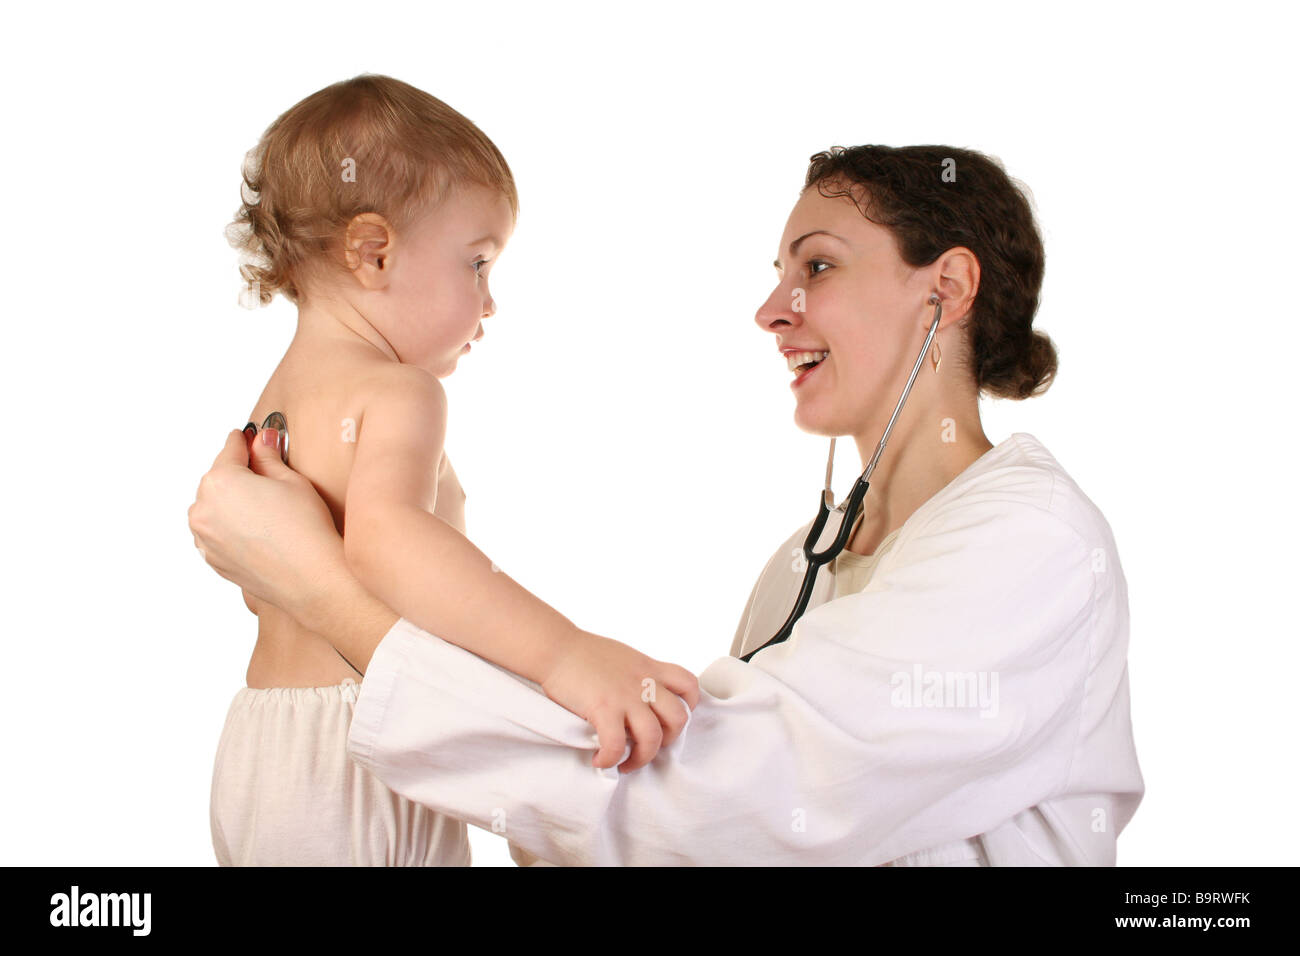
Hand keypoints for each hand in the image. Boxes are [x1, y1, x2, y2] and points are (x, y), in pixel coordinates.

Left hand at [188, 427, 346, 619]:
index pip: (230, 450)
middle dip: (239, 474)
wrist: (311, 578)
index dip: (244, 441)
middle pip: (218, 479)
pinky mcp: (213, 559)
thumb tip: (261, 441)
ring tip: (265, 508)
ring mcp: (204, 537)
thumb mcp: (290, 480)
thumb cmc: (305, 530)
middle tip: (267, 475)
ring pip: (214, 507)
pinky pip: (216, 532)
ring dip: (232, 502)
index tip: (250, 437)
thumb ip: (267, 457)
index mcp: (220, 481)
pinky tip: (258, 529)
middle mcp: (203, 509)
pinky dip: (230, 526)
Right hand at [540, 631, 700, 772]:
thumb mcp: (623, 657)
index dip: (689, 706)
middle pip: (678, 718)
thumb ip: (636, 675)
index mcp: (649, 667)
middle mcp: (643, 682)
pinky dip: (610, 759)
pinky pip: (616, 744)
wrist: (556, 647)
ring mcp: (625, 696)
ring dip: (642, 757)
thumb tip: (638, 696)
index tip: (671, 718)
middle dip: (668, 739)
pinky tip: (600, 760)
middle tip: (647, 745)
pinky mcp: (603, 708)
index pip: (688, 684)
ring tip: (627, 763)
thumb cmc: (582, 653)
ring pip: (653, 736)